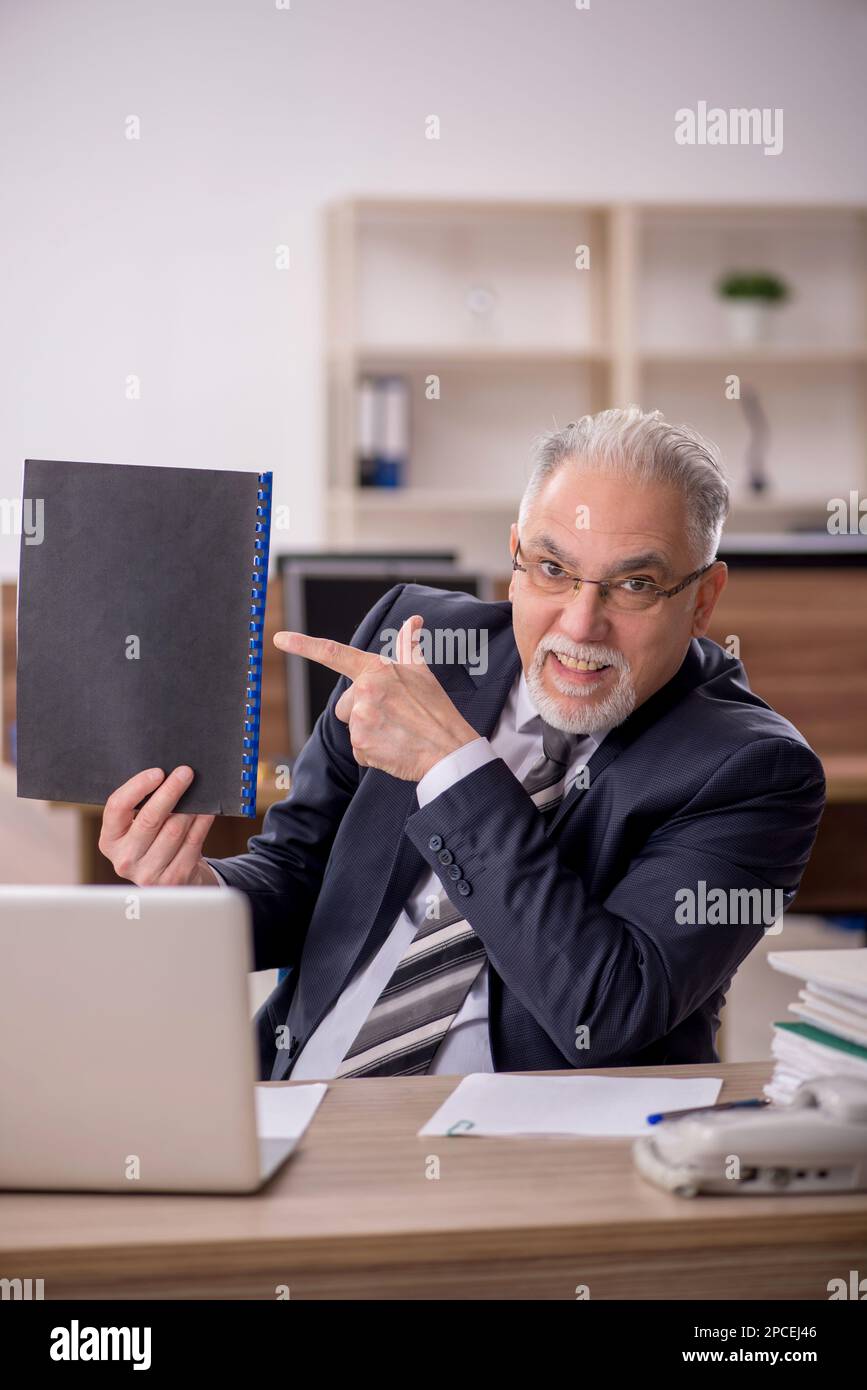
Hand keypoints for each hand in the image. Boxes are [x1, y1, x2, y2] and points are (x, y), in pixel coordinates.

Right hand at [98, 766, 218, 885]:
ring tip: (198, 792)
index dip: (138, 786)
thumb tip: (167, 776)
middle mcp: (124, 860)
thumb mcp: (136, 828)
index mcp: (109, 841)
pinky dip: (202, 823)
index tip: (158, 772)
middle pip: (149, 818)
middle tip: (185, 773)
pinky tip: (207, 811)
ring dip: (189, 807)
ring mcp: (148, 873)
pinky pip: (192, 842)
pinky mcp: (173, 878)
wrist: (171, 880)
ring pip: (174, 829)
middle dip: (170, 791)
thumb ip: (142, 806)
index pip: (117, 807)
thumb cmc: (153, 843)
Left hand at [274, 615, 479, 781]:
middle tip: (393, 717)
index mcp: (376, 670)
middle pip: (344, 705)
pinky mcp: (362, 745)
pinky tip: (394, 748)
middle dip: (362, 712)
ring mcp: (362, 719)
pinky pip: (358, 751)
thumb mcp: (422, 672)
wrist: (449, 748)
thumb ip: (409, 645)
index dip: (303, 645)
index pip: (333, 652)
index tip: (280, 638)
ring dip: (369, 733)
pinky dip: (373, 753)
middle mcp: (365, 691)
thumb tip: (413, 621)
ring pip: (352, 728)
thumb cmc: (436, 709)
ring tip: (396, 733)